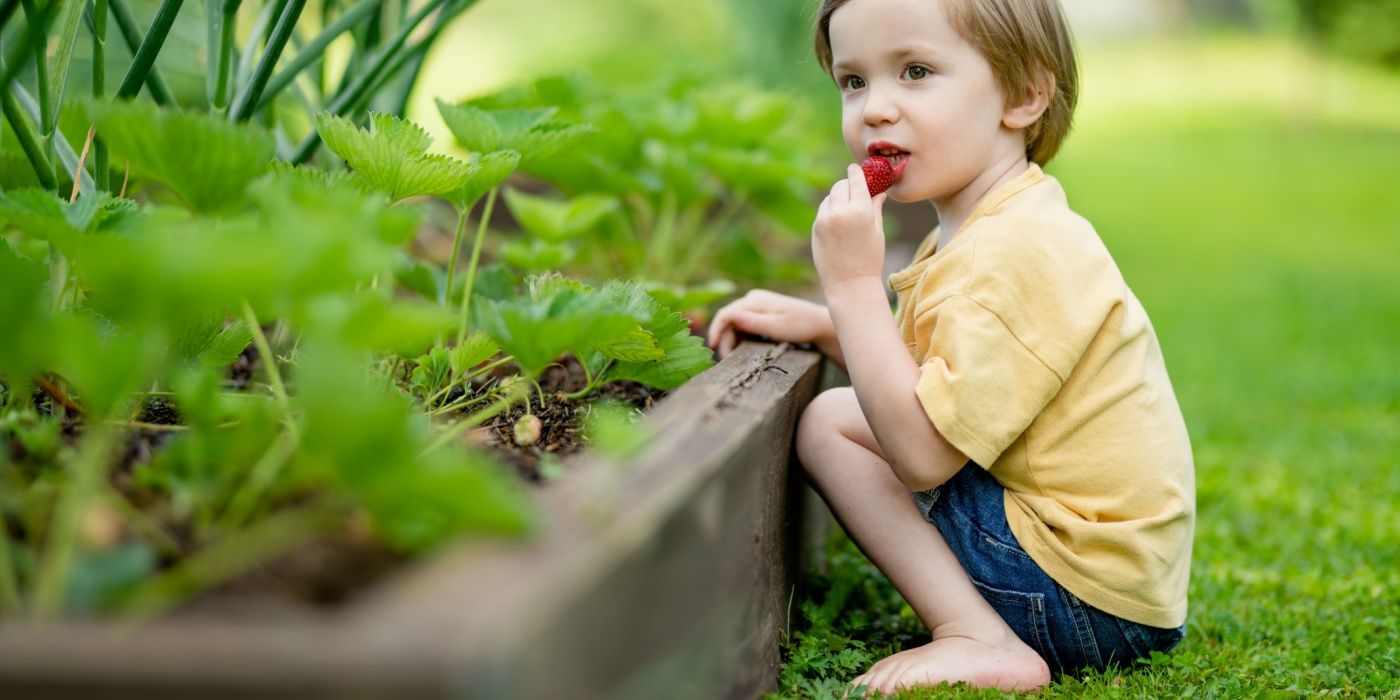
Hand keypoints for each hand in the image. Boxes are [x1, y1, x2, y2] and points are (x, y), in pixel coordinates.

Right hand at [706, 289, 838, 360]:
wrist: (819, 325)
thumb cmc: (801, 326)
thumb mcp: (777, 327)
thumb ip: (753, 322)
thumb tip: (730, 316)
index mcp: (754, 300)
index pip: (726, 314)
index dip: (716, 331)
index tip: (712, 349)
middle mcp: (753, 299)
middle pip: (729, 320)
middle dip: (725, 339)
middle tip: (726, 361)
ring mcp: (757, 305)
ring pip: (735, 323)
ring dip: (732, 340)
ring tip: (733, 358)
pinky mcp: (761, 313)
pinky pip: (744, 325)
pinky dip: (741, 337)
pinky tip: (743, 350)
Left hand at [812, 163, 888, 291]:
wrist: (849, 283)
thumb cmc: (870, 258)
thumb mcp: (877, 231)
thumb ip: (875, 207)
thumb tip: (879, 191)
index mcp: (862, 210)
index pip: (856, 180)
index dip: (855, 172)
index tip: (855, 168)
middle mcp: (842, 211)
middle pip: (841, 185)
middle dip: (847, 185)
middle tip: (853, 190)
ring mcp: (826, 219)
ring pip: (830, 196)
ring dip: (838, 197)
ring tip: (847, 210)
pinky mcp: (816, 227)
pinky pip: (823, 209)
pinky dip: (829, 209)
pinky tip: (838, 221)